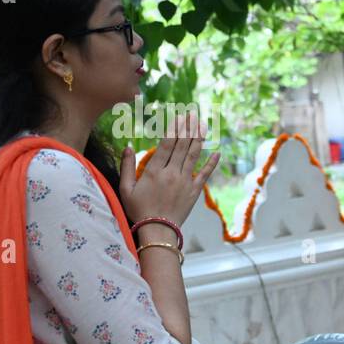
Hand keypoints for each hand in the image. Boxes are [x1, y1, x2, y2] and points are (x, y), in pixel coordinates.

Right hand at [119, 111, 219, 229]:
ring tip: (203, 125)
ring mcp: (185, 182)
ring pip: (193, 156)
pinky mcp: (194, 191)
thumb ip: (127, 166)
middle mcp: (171, 173)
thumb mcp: (125, 188)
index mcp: (154, 171)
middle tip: (193, 113)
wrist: (158, 230)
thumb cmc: (138, 210)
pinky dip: (211, 163)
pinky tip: (217, 152)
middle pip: (182, 146)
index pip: (166, 144)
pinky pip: (204, 174)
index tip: (179, 116)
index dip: (174, 128)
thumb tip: (128, 145)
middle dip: (188, 128)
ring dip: (198, 139)